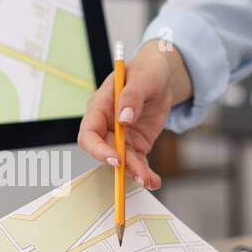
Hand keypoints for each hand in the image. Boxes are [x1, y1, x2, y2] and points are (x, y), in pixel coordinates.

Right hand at [77, 40, 192, 190]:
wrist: (162, 76)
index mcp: (100, 106)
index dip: (98, 149)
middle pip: (106, 152)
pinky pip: (137, 162)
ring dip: (135, 172)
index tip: (115, 158)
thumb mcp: (144, 77)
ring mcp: (121, 136)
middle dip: (122, 165)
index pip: (89, 133)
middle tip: (139, 174)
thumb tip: (124, 118)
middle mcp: (107, 124)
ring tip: (149, 180)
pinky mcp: (136, 144)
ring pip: (123, 160)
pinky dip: (145, 172)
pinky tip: (154, 180)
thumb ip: (132, 96)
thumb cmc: (148, 71)